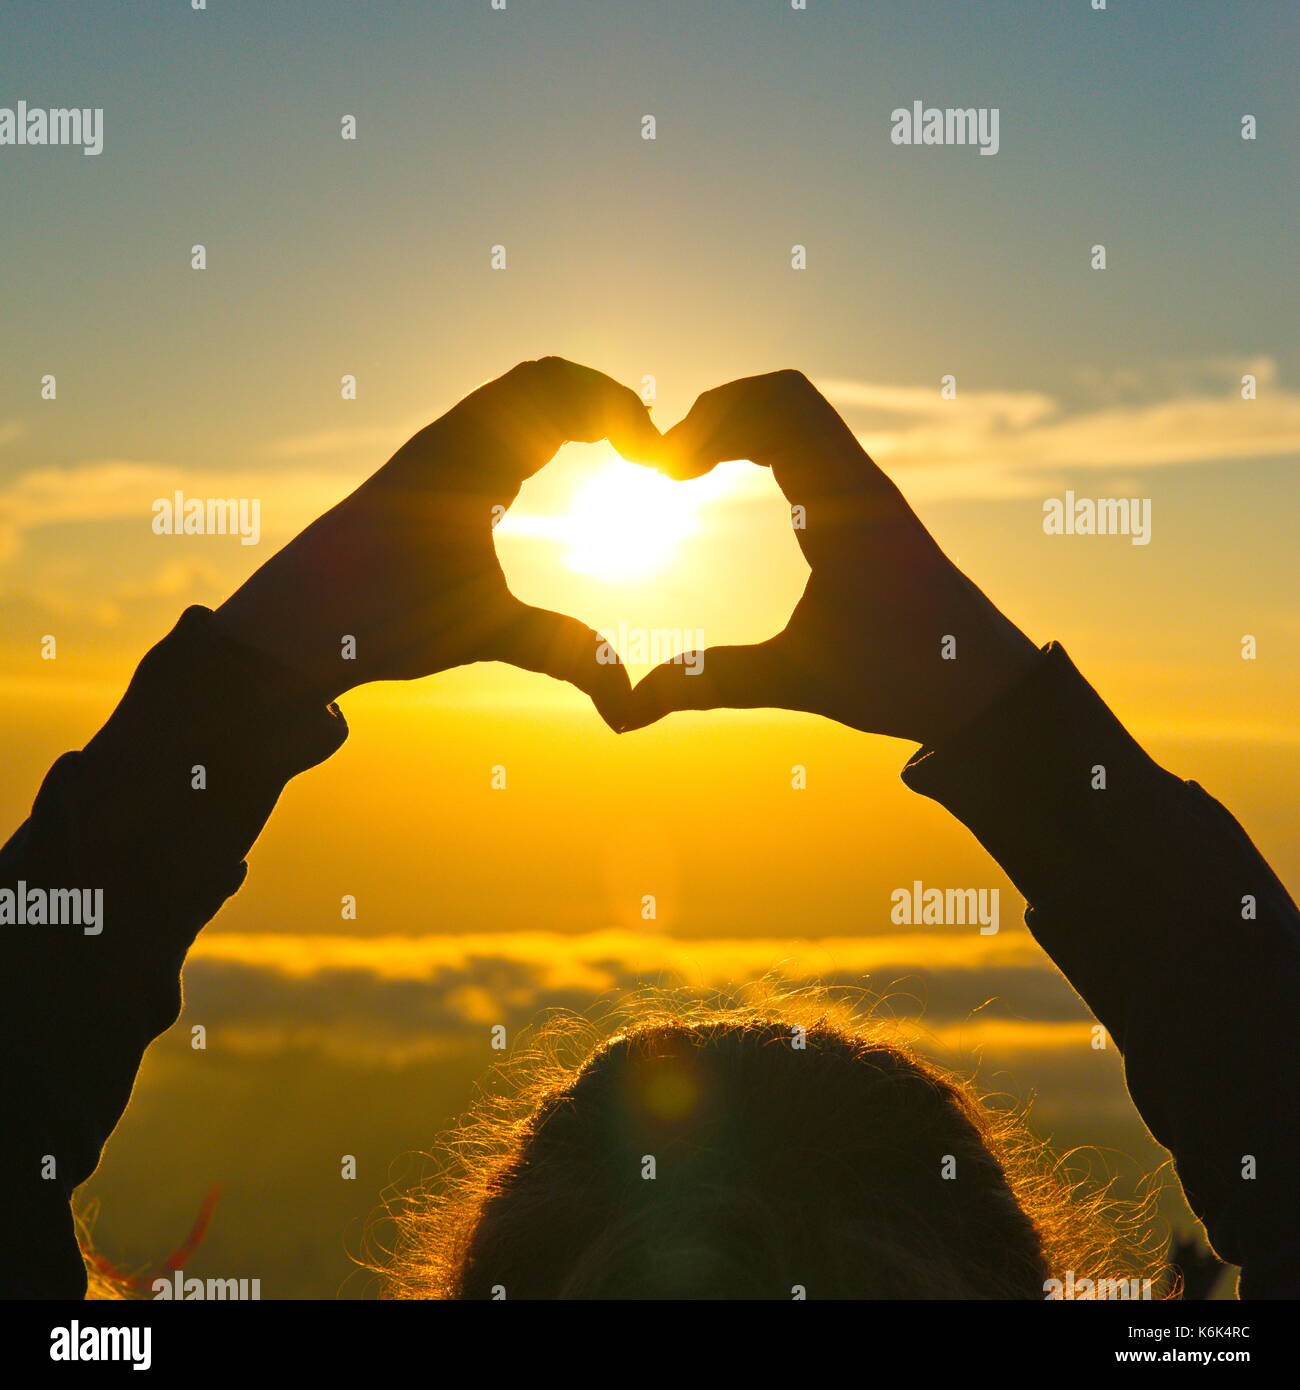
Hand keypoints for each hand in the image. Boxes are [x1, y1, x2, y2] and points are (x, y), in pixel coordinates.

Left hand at [215, 357, 658, 727]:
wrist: (287, 624)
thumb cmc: (374, 620)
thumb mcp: (481, 632)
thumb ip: (564, 652)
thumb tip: (631, 702)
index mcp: (467, 455)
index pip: (558, 389)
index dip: (620, 408)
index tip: (660, 456)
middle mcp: (450, 438)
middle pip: (544, 378)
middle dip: (607, 401)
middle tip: (650, 449)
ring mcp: (435, 451)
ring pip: (517, 396)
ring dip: (573, 412)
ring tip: (622, 453)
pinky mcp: (425, 473)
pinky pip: (494, 424)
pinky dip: (541, 429)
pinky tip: (557, 474)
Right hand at [624, 371, 1037, 743]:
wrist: (991, 688)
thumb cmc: (910, 678)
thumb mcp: (801, 679)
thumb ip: (713, 681)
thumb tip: (630, 707)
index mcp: (846, 507)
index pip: (778, 409)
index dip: (707, 421)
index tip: (663, 470)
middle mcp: (862, 484)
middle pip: (783, 395)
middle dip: (714, 414)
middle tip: (666, 466)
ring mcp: (870, 491)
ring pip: (799, 415)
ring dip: (738, 427)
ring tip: (686, 473)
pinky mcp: (872, 509)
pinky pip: (813, 445)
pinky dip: (763, 446)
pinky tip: (731, 488)